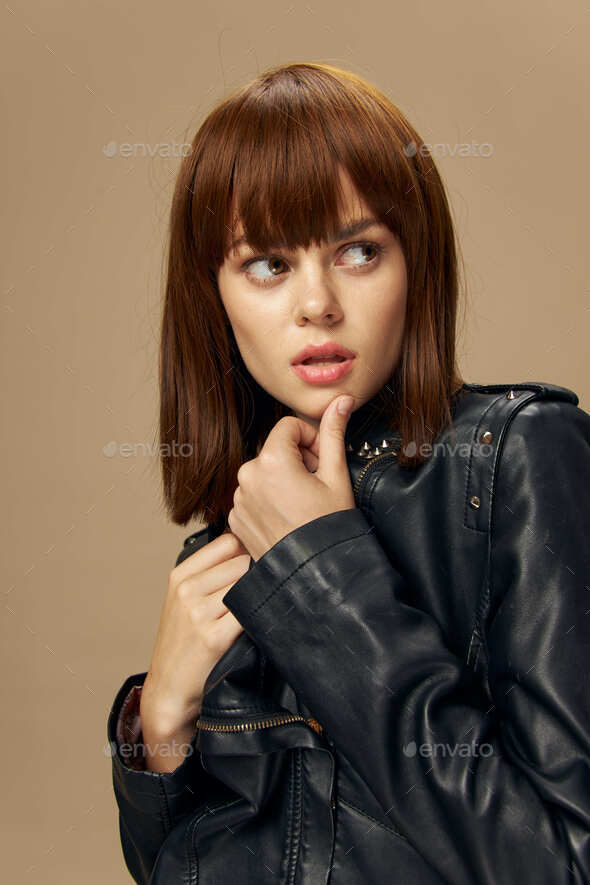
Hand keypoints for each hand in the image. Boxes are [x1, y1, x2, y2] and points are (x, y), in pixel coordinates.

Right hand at [140, 530, 249, 752]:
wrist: (169, 689)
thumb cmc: (184, 643)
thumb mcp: (185, 600)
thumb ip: (212, 573)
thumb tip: (252, 547)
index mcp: (180, 575)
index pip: (227, 542)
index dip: (247, 550)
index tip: (258, 562)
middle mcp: (187, 590)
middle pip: (242, 561)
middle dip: (256, 574)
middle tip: (261, 591)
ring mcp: (198, 613)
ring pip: (247, 584)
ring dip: (259, 595)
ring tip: (258, 609)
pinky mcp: (213, 637)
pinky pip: (248, 613)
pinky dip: (258, 616)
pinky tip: (258, 625)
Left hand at [227, 394, 355, 561]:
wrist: (315, 575)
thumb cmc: (329, 528)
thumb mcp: (337, 476)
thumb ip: (334, 433)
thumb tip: (341, 401)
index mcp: (270, 461)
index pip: (289, 427)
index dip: (311, 441)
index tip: (323, 463)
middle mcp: (247, 477)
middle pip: (276, 449)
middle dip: (298, 461)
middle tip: (317, 487)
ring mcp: (238, 499)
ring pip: (264, 473)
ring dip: (283, 481)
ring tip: (303, 506)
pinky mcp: (235, 519)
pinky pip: (252, 496)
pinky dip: (269, 501)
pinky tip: (288, 518)